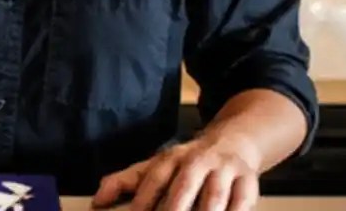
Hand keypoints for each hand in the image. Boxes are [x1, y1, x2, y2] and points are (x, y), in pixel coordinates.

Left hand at [91, 134, 261, 210]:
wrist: (235, 141)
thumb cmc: (188, 163)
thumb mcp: (157, 166)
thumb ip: (126, 182)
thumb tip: (97, 201)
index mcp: (172, 157)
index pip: (155, 177)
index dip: (144, 198)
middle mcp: (198, 161)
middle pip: (185, 185)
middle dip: (174, 208)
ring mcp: (225, 171)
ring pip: (215, 196)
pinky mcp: (248, 184)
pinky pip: (242, 204)